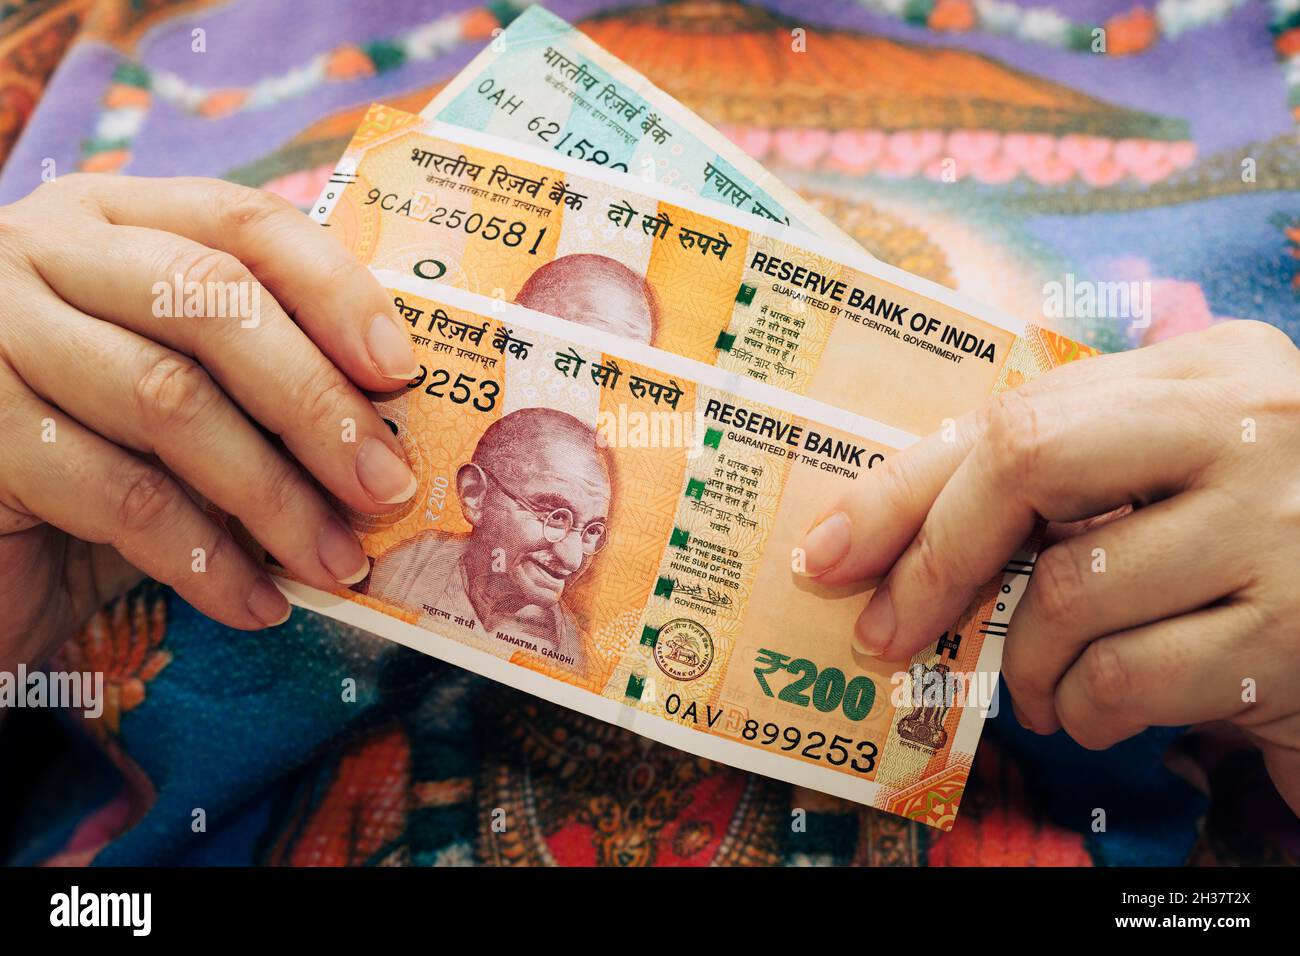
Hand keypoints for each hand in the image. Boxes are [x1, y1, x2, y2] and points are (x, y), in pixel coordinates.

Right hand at [0, 174, 421, 670]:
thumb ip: (260, 383)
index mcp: (114, 220)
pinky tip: (257, 602)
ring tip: (337, 562)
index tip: (402, 371)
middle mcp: (43, 253)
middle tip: (387, 487)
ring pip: (169, 400)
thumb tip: (392, 421)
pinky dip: (206, 559)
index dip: (334, 290)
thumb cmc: (99, 461)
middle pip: (210, 302)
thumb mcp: (187, 400)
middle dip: (315, 403)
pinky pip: (119, 495)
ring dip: (276, 497)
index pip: (243, 223)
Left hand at [796, 321, 1299, 813]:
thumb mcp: (1157, 472)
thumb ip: (1051, 473)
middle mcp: (1250, 425)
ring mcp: (1281, 526)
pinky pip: (1128, 678)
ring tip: (1036, 686)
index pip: (1011, 414)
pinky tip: (1096, 711)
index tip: (825, 552)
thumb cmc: (1243, 535)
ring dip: (1023, 664)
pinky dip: (1086, 710)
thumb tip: (876, 537)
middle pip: (1027, 463)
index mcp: (1201, 369)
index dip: (900, 489)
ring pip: (1071, 594)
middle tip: (888, 632)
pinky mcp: (1298, 633)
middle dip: (935, 560)